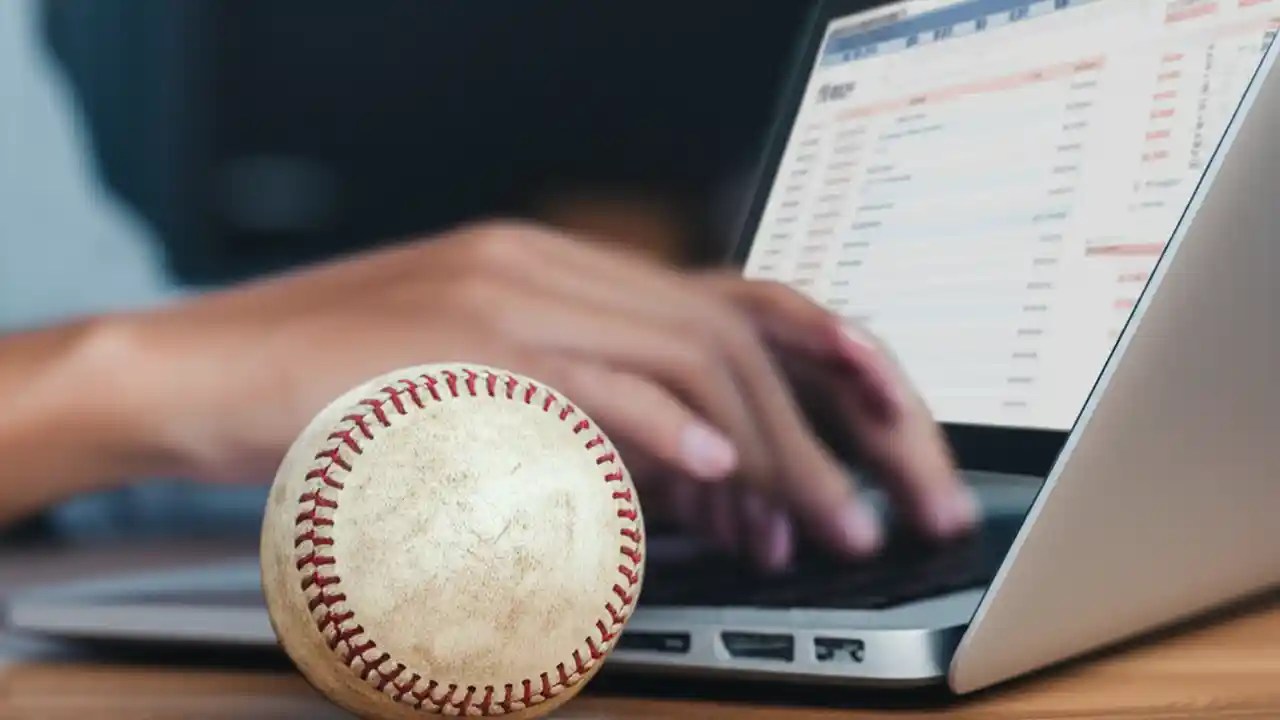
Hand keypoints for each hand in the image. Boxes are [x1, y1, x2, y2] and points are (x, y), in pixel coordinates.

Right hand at [121, 220, 975, 567]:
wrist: (199, 371)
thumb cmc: (338, 394)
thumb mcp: (482, 395)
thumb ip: (584, 421)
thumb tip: (691, 477)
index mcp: (556, 275)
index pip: (721, 315)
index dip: (811, 387)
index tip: (863, 461)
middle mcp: (544, 270)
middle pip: (729, 334)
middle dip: (822, 429)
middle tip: (871, 512)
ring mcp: (504, 300)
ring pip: (684, 357)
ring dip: (768, 450)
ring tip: (816, 526)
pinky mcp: (458, 349)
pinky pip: (586, 381)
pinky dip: (659, 429)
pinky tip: (711, 472)